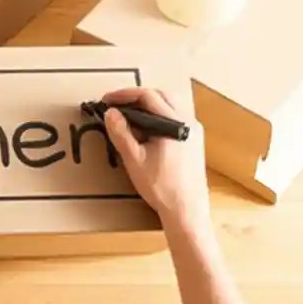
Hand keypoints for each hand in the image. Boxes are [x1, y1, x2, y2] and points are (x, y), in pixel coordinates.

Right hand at [101, 87, 210, 232]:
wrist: (186, 209)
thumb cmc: (161, 187)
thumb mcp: (134, 159)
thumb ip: (121, 133)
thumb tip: (110, 113)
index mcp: (175, 124)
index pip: (147, 96)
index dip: (124, 95)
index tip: (107, 100)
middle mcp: (188, 122)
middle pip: (160, 95)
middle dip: (136, 96)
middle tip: (116, 105)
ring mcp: (194, 130)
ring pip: (170, 104)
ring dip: (148, 104)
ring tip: (129, 114)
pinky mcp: (195, 139)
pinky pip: (176, 116)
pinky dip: (159, 114)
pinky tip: (146, 127)